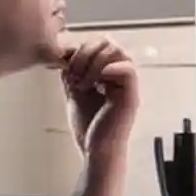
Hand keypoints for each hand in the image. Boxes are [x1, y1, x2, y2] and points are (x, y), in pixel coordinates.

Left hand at [59, 37, 140, 157]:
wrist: (95, 151)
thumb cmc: (89, 128)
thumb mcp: (74, 92)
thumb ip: (72, 72)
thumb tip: (66, 53)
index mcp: (108, 76)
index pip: (99, 46)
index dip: (80, 50)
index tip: (64, 67)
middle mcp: (120, 78)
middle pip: (108, 44)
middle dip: (86, 53)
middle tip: (73, 73)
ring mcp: (127, 86)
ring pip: (118, 52)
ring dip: (94, 61)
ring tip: (82, 81)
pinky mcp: (131, 95)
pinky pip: (128, 69)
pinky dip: (107, 70)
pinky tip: (92, 84)